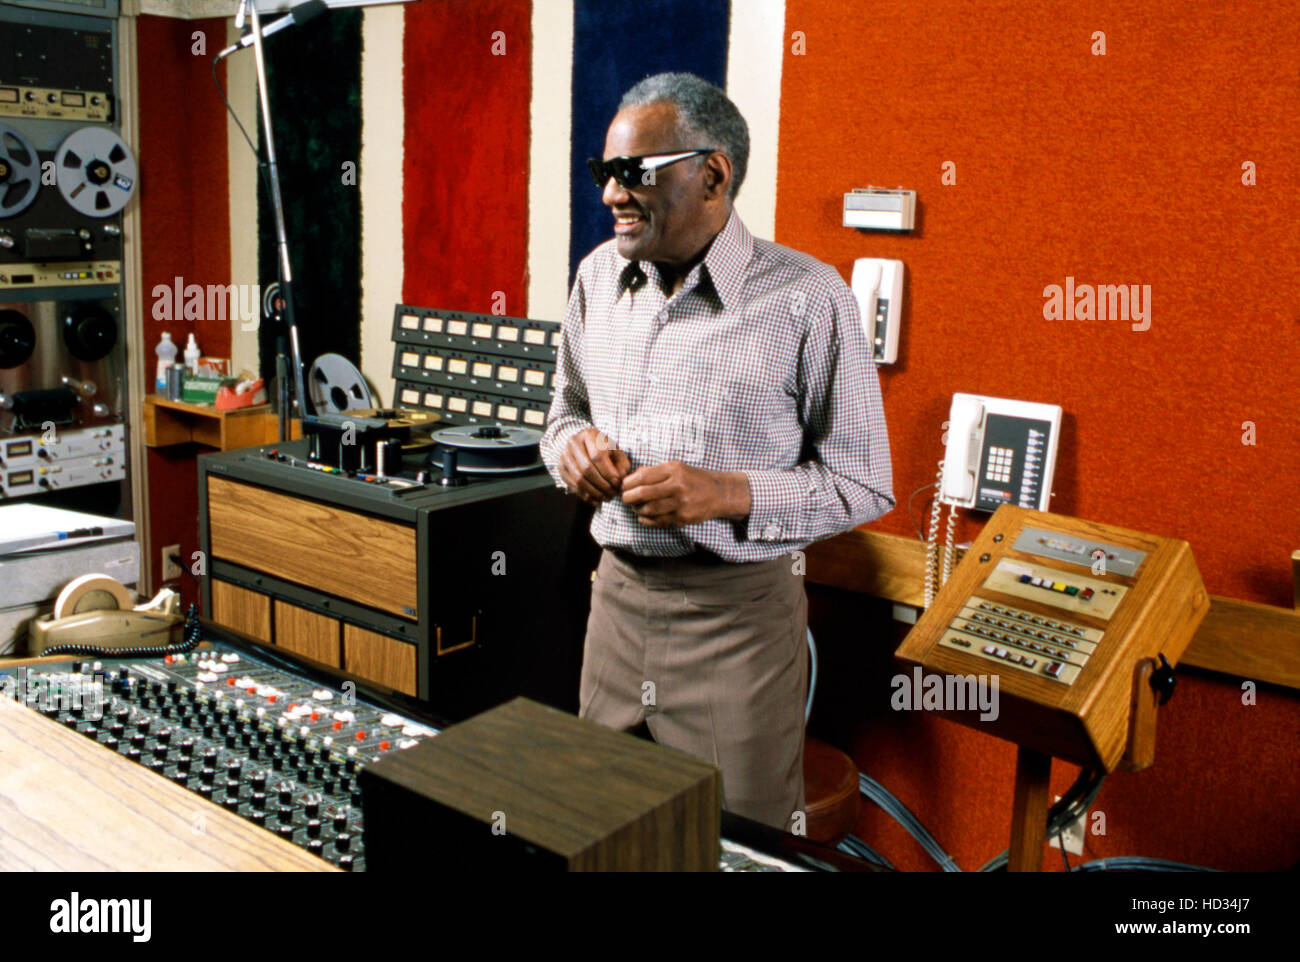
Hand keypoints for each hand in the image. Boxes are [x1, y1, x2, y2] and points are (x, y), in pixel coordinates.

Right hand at [558, 428, 631, 502]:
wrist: (583, 446)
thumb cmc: (603, 449)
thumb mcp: (616, 451)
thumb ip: (622, 463)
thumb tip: (620, 478)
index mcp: (589, 435)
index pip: (597, 456)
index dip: (608, 472)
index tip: (618, 483)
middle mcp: (573, 444)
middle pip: (587, 469)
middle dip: (602, 485)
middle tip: (614, 493)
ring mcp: (564, 457)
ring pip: (579, 480)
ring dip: (595, 492)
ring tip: (607, 498)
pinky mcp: (561, 469)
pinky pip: (573, 486)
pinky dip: (587, 496)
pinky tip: (598, 501)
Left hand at [621, 462, 750, 526]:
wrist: (719, 493)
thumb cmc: (694, 478)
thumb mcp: (677, 468)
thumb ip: (655, 471)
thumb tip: (632, 477)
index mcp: (674, 470)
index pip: (642, 477)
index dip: (628, 483)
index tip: (624, 486)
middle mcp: (677, 486)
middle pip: (642, 494)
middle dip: (628, 497)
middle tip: (625, 498)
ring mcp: (681, 504)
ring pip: (649, 509)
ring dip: (637, 510)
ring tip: (636, 507)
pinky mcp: (683, 518)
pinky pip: (658, 521)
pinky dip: (646, 520)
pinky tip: (644, 517)